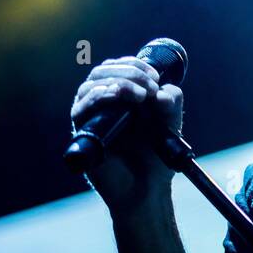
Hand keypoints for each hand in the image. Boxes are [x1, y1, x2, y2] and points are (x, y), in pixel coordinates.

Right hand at [70, 55, 182, 211]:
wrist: (149, 187)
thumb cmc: (156, 154)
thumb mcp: (171, 121)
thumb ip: (171, 101)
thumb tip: (161, 92)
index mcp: (119, 96)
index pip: (117, 67)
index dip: (135, 65)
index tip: (156, 77)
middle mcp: (100, 104)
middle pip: (101, 71)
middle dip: (129, 72)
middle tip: (150, 86)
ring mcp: (90, 118)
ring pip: (90, 86)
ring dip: (118, 82)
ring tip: (141, 95)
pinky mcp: (82, 134)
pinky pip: (82, 108)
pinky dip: (99, 96)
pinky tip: (118, 97)